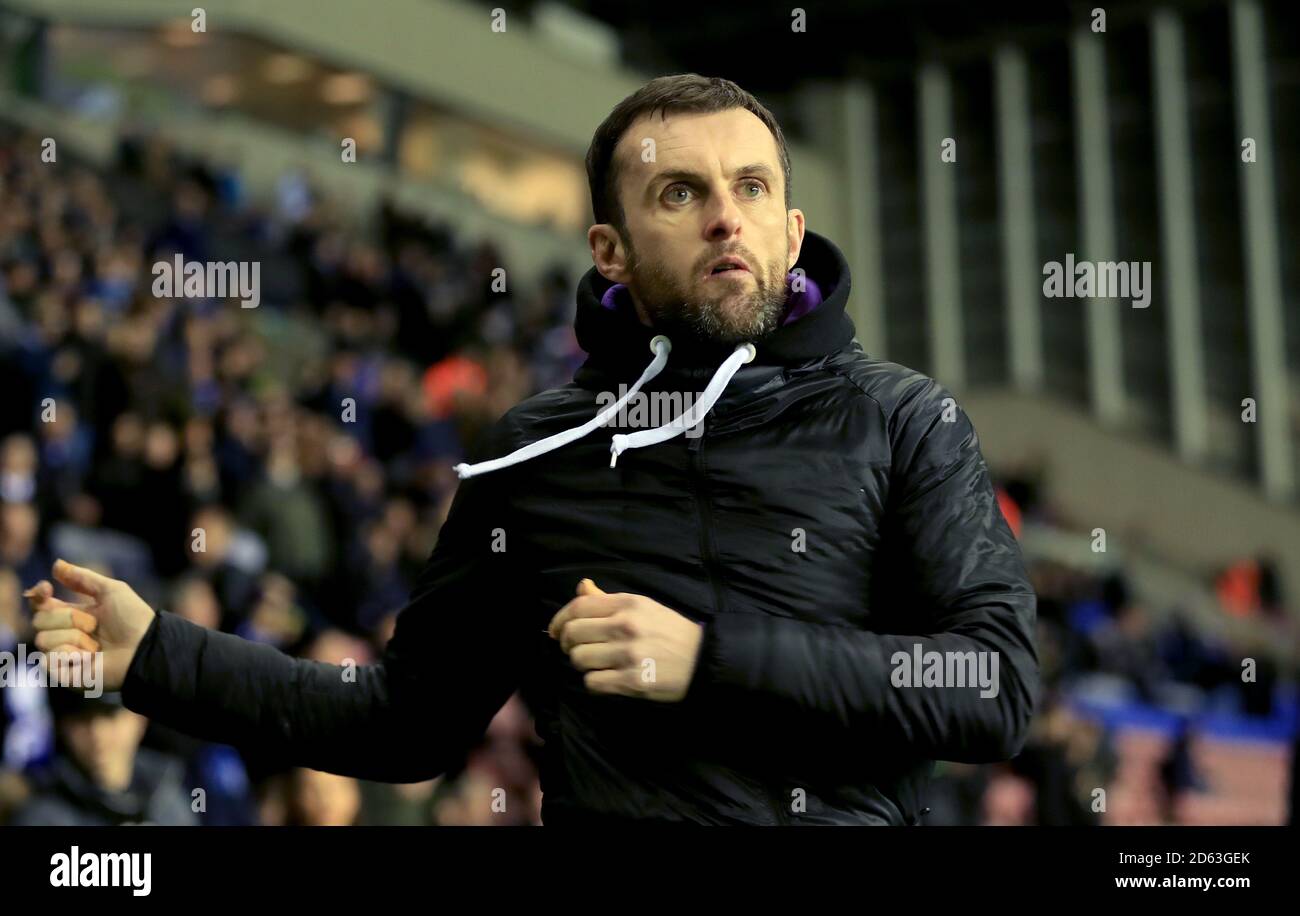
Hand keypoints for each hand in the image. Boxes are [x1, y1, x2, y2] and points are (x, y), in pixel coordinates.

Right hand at [24, 560, 156, 691]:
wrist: (144, 648)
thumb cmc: (133, 620)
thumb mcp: (111, 591)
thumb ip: (82, 578)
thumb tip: (55, 564)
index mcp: (72, 615)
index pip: (41, 604)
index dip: (38, 595)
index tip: (46, 588)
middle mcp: (64, 635)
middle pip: (39, 619)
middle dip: (68, 617)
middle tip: (94, 624)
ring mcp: (62, 655)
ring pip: (42, 639)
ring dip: (74, 638)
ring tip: (97, 646)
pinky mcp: (62, 674)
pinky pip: (47, 660)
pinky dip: (70, 655)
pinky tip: (89, 658)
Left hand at [548, 579, 702, 701]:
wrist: (702, 659)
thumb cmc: (669, 630)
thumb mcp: (642, 606)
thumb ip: (608, 599)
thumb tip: (581, 587)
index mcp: (628, 604)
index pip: (577, 607)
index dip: (559, 620)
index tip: (556, 631)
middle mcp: (626, 626)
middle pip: (573, 634)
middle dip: (568, 644)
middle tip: (577, 649)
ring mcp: (628, 655)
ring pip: (579, 659)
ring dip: (582, 664)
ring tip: (596, 664)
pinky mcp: (632, 682)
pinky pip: (592, 683)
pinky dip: (594, 682)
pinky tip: (606, 678)